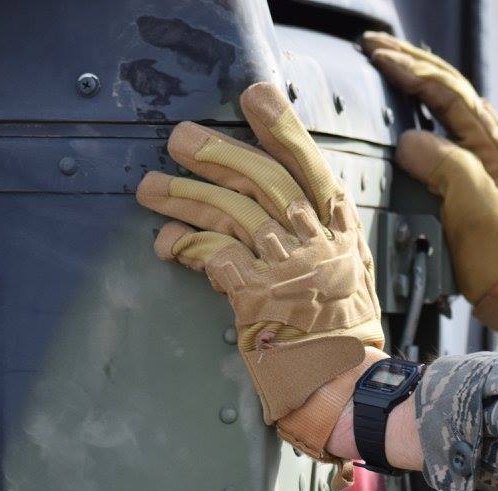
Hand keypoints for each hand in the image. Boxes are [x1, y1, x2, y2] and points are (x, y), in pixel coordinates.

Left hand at [135, 82, 384, 489]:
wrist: (342, 387)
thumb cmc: (342, 338)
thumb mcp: (347, 275)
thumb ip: (321, 237)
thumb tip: (285, 206)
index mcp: (340, 235)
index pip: (312, 168)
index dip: (283, 129)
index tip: (257, 95)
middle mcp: (317, 244)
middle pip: (263, 180)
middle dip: (217, 153)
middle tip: (181, 138)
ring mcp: (288, 268)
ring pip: (231, 212)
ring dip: (185, 196)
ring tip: (150, 188)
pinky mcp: (257, 295)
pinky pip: (212, 255)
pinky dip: (184, 244)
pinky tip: (165, 242)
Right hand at [362, 33, 497, 333]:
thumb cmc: (497, 252)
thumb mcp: (472, 208)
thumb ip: (445, 166)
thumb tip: (409, 140)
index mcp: (493, 146)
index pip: (449, 92)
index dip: (412, 72)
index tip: (378, 58)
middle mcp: (493, 143)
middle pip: (451, 86)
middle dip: (412, 62)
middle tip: (375, 47)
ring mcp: (486, 155)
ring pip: (451, 100)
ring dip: (419, 76)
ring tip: (388, 61)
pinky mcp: (476, 171)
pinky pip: (449, 122)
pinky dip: (426, 102)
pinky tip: (413, 101)